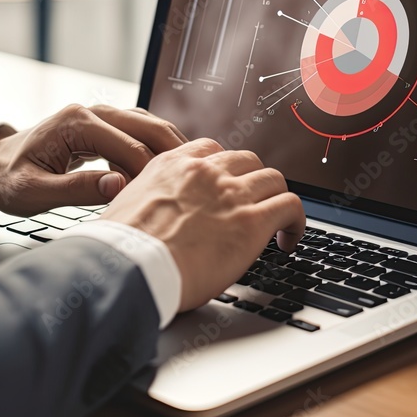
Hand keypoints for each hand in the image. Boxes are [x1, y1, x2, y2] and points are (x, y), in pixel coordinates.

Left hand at [0, 104, 187, 215]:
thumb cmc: (9, 179)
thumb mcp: (34, 192)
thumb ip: (77, 189)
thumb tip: (119, 187)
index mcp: (77, 123)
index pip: (131, 148)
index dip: (151, 175)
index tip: (165, 200)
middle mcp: (93, 112)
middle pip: (149, 127)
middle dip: (174, 154)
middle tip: (196, 181)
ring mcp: (100, 115)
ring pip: (149, 125)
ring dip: (170, 148)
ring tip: (191, 174)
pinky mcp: (103, 126)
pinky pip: (139, 132)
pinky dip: (157, 148)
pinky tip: (168, 169)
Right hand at [102, 138, 305, 312]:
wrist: (128, 266)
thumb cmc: (120, 250)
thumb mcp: (124, 208)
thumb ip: (145, 202)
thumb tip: (145, 219)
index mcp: (171, 166)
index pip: (209, 150)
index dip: (223, 168)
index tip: (226, 185)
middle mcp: (204, 172)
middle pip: (246, 160)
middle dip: (252, 181)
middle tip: (252, 204)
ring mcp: (230, 193)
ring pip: (273, 178)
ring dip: (275, 198)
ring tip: (275, 222)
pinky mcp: (251, 221)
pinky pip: (290, 206)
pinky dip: (296, 221)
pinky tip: (289, 239)